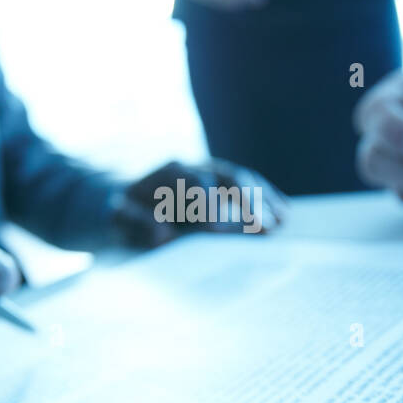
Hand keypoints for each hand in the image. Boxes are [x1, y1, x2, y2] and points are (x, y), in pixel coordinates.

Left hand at [114, 160, 287, 246]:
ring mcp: (211, 173)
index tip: (218, 228)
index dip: (206, 202)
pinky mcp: (223, 185)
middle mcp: (193, 167)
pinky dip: (266, 199)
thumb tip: (163, 235)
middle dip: (246, 200)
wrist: (123, 200)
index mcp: (165, 174)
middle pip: (225, 175)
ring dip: (263, 200)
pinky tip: (284, 216)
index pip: (192, 181)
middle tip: (262, 226)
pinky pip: (249, 187)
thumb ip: (135, 225)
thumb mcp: (118, 221)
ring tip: (280, 223)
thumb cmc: (122, 216)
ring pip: (242, 179)